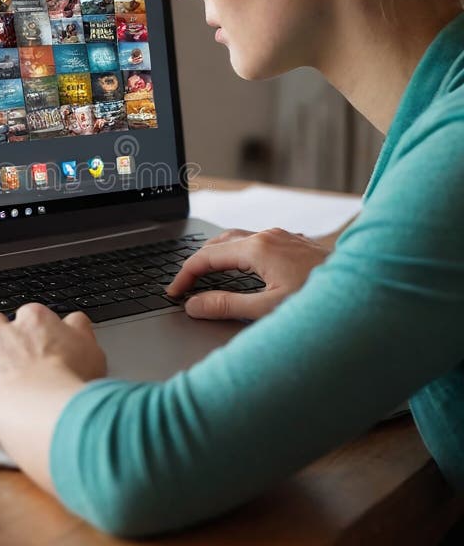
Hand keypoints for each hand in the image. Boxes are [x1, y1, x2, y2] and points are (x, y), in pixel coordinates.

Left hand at [0, 304, 106, 425]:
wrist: (44, 407)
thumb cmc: (71, 387)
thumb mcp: (95, 358)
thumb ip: (84, 339)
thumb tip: (80, 329)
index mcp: (43, 321)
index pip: (41, 317)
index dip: (41, 332)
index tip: (44, 345)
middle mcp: (13, 327)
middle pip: (8, 320)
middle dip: (10, 334)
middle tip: (18, 359)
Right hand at [167, 228, 328, 320]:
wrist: (371, 290)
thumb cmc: (324, 303)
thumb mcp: (269, 310)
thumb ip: (227, 306)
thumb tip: (195, 306)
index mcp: (257, 248)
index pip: (206, 257)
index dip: (184, 276)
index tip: (173, 294)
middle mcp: (268, 235)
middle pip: (218, 243)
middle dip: (198, 262)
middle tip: (185, 286)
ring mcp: (283, 236)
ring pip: (238, 239)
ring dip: (217, 256)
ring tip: (206, 277)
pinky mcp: (295, 243)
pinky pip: (256, 242)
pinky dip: (238, 254)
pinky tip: (243, 271)